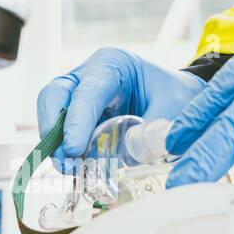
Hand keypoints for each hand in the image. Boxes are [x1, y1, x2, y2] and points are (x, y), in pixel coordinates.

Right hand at [36, 48, 204, 160]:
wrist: (181, 96)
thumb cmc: (177, 95)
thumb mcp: (173, 110)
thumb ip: (151, 133)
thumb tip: (126, 161)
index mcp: (113, 64)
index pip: (87, 90)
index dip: (76, 120)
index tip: (73, 148)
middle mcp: (89, 75)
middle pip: (54, 95)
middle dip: (53, 129)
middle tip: (65, 161)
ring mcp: (79, 94)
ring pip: (52, 114)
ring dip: (55, 144)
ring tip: (71, 169)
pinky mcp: (78, 115)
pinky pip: (60, 131)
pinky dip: (63, 150)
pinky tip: (76, 168)